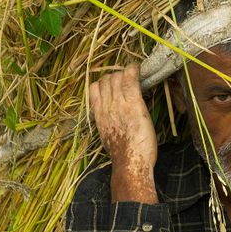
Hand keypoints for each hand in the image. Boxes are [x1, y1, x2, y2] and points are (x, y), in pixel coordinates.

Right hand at [89, 64, 157, 201]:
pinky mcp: (133, 104)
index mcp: (98, 115)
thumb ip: (109, 123)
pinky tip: (137, 68)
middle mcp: (106, 107)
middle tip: (128, 80)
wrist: (130, 163)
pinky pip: (130, 81)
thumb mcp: (109, 137)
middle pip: (105, 80)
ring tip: (133, 76)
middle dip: (116, 76)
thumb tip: (114, 119)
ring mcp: (119, 104)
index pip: (93, 88)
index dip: (103, 82)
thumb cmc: (124, 156)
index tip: (113, 84)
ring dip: (125, 73)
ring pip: (116, 77)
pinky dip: (133, 71)